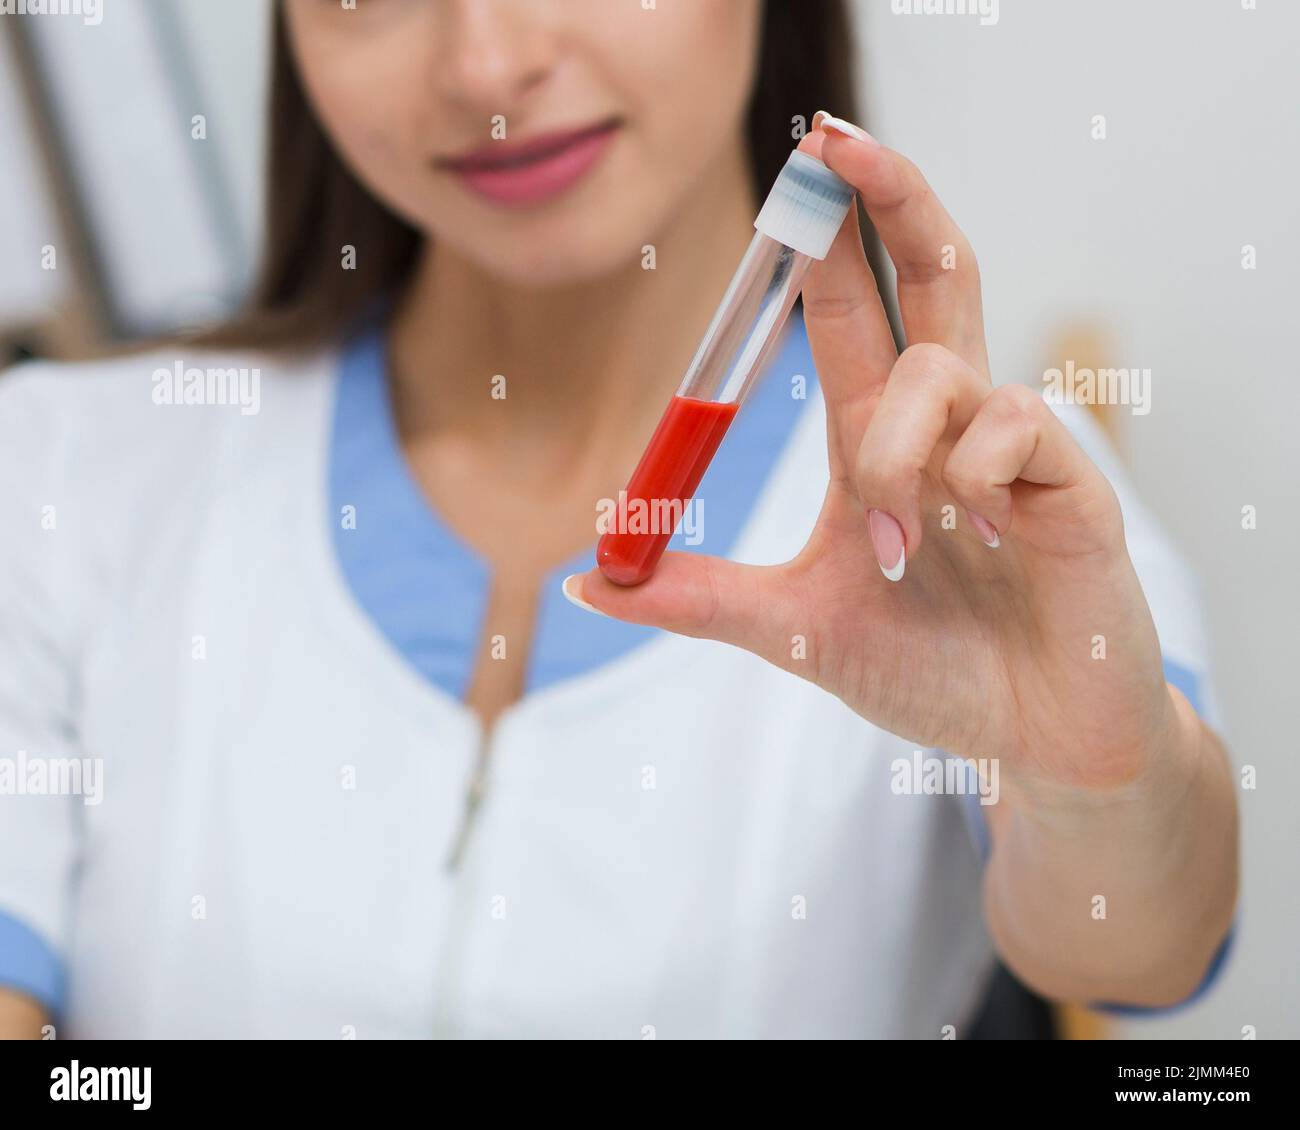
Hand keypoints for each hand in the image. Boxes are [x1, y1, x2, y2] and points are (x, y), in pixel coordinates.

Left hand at [568, 120, 1179, 791]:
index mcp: (877, 442)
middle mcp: (944, 425)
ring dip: (899, 446)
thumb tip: (581, 581)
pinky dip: (975, 469)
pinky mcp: (1073, 481)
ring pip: (942, 366)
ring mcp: (1012, 447)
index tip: (796, 169)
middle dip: (889, 199)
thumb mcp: (790, 631)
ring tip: (902, 535)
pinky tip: (985, 532)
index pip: (852, 314)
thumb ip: (694, 599)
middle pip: (929, 273)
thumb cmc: (926, 670)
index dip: (824, 243)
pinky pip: (1015, 422)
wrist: (1029, 737)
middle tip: (841, 139)